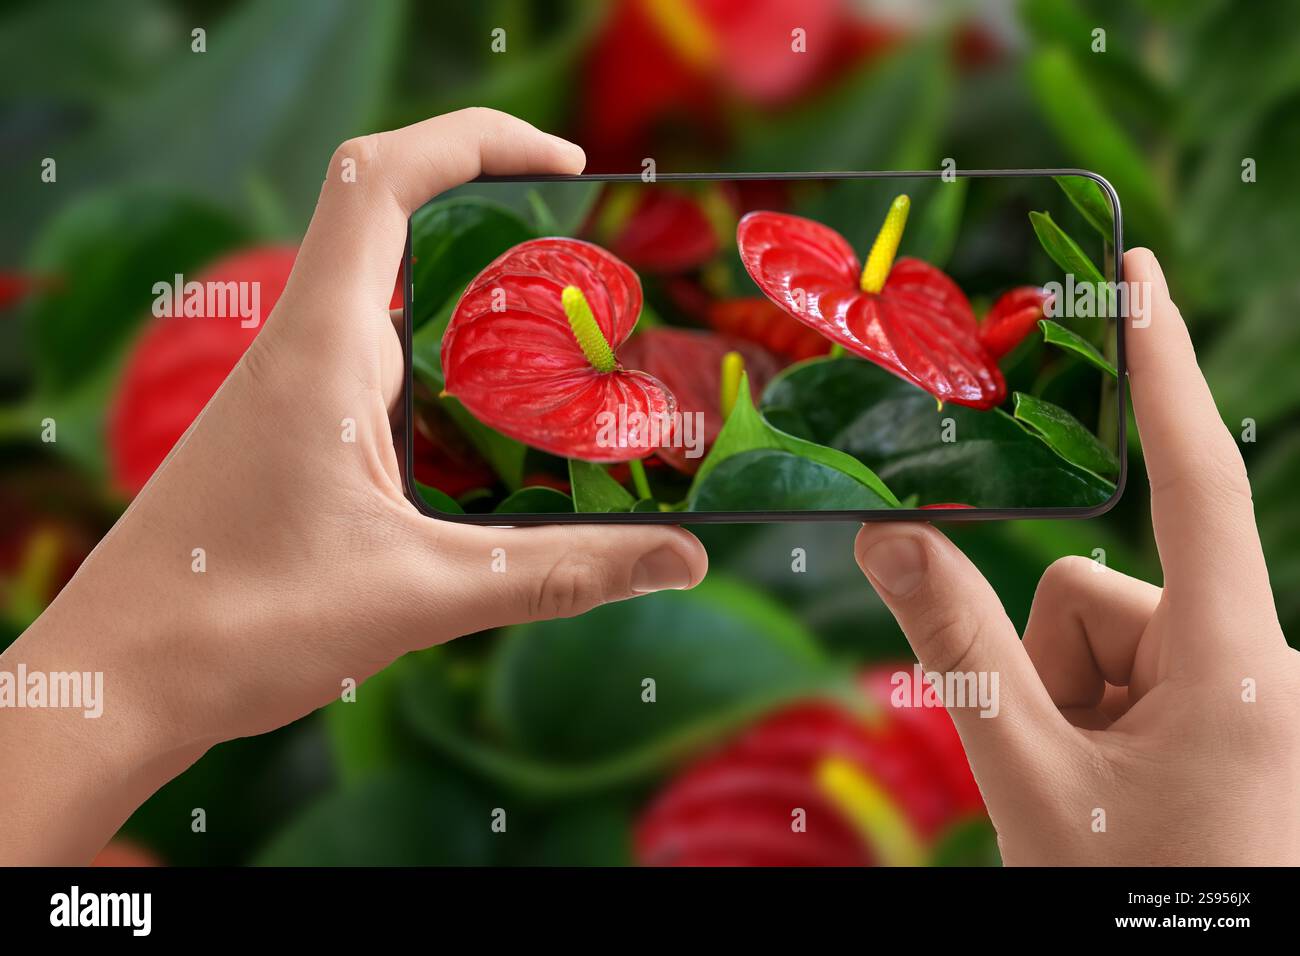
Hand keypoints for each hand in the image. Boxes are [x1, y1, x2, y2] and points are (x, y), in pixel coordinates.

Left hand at [0, 109, 706, 863]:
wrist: (120, 680)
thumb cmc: (240, 625)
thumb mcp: (423, 594)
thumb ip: (561, 572)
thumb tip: (685, 559)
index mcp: (322, 351)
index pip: (382, 179)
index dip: (475, 138)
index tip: (566, 164)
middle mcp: (302, 349)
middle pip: (390, 218)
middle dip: (494, 213)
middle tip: (591, 258)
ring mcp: (292, 389)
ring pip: (387, 297)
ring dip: (472, 297)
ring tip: (568, 342)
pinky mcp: (292, 433)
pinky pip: (376, 364)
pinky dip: (445, 367)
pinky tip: (500, 434)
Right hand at [854, 248, 1299, 864]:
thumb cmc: (1136, 899)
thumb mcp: (1030, 777)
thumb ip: (955, 647)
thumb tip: (885, 537)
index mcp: (1236, 663)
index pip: (1193, 482)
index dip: (1163, 364)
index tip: (1138, 269)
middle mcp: (1264, 661)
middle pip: (1102, 590)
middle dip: (1055, 662)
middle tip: (1059, 767)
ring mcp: (1254, 689)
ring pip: (1114, 632)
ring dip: (1076, 698)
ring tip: (1091, 793)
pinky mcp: (1243, 713)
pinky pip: (1141, 668)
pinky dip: (1103, 714)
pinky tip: (1116, 793)